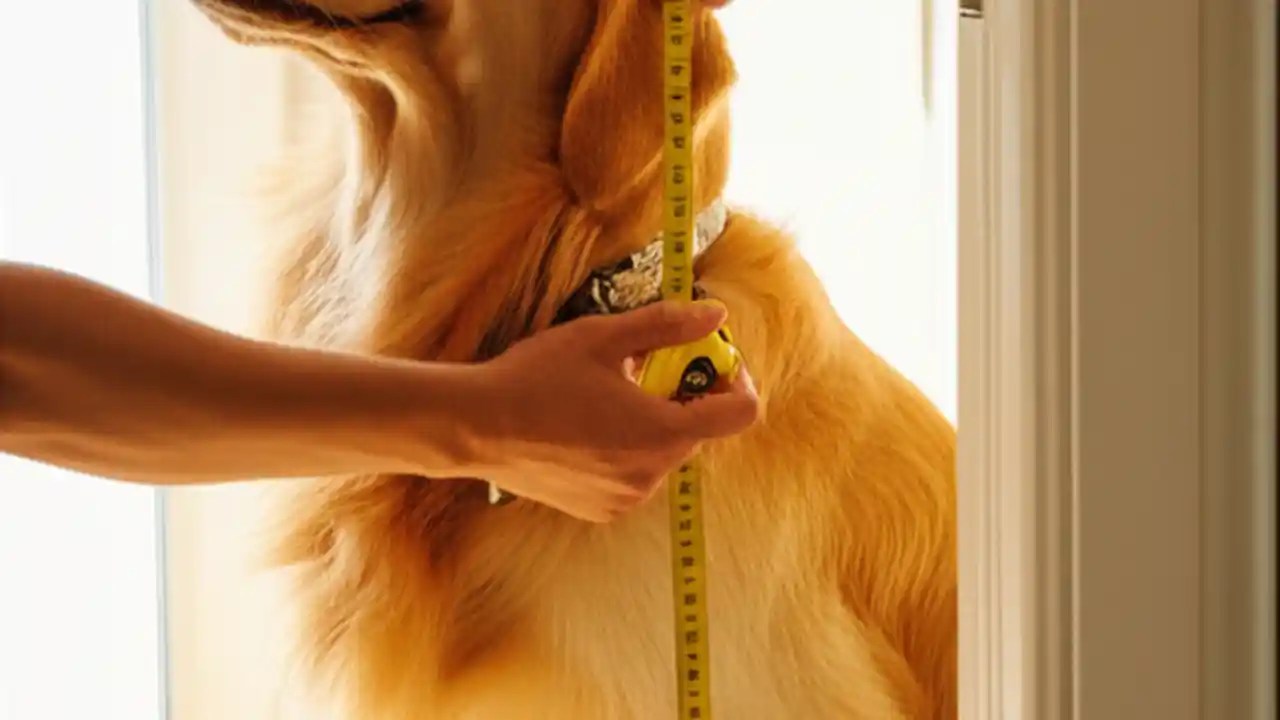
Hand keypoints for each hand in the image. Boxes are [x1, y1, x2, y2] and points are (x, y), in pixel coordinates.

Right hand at [465, 301, 758, 522]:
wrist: (476, 428)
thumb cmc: (537, 378)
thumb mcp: (604, 338)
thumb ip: (668, 326)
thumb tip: (716, 314)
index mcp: (661, 432)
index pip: (739, 413)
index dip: (737, 379)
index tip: (713, 358)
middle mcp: (651, 475)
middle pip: (698, 430)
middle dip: (685, 393)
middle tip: (647, 363)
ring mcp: (626, 498)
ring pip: (664, 451)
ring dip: (653, 420)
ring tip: (608, 394)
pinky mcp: (601, 510)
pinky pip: (635, 473)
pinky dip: (627, 448)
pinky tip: (587, 425)